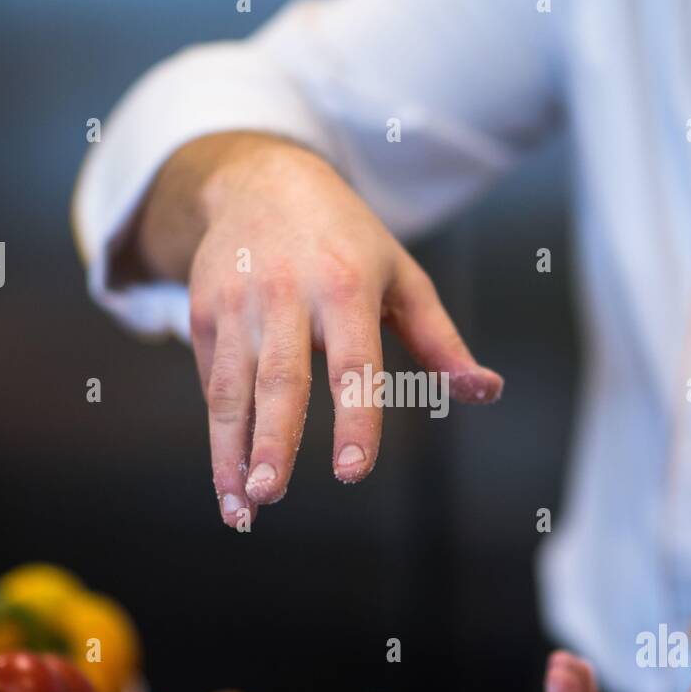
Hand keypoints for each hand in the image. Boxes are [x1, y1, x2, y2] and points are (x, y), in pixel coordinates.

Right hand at [120, 132, 502, 526]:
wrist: (258, 182)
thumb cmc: (345, 241)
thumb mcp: (402, 277)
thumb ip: (440, 342)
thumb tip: (486, 391)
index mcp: (347, 285)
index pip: (354, 364)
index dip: (354, 420)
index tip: (352, 473)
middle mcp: (286, 294)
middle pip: (280, 378)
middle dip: (273, 441)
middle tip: (271, 495)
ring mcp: (238, 303)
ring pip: (231, 389)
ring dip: (230, 455)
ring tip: (240, 509)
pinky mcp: (204, 312)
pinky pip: (213, 382)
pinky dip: (220, 434)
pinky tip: (231, 478)